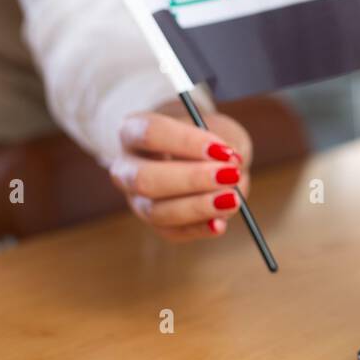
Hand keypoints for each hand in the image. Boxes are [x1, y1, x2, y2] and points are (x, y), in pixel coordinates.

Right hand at [109, 104, 251, 240]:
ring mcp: (137, 200)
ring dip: (197, 207)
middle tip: (230, 175)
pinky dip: (198, 228)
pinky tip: (220, 223)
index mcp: (133, 132)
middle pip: (145, 178)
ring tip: (233, 199)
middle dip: (191, 179)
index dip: (187, 142)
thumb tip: (232, 169)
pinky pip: (172, 232)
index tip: (224, 151)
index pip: (151, 134)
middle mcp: (126, 168)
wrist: (199, 157)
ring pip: (156, 211)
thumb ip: (225, 143)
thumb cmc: (204, 138)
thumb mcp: (217, 127)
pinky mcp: (155, 224)